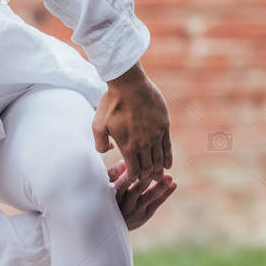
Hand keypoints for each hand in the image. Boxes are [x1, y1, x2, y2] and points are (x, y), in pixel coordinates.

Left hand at [93, 62, 171, 186]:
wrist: (129, 83)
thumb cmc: (111, 103)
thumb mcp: (97, 125)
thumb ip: (100, 143)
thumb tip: (109, 151)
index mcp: (128, 146)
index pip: (134, 171)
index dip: (133, 179)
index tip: (131, 181)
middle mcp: (144, 143)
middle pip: (148, 168)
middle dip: (146, 177)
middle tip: (145, 182)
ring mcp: (156, 135)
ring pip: (159, 159)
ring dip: (158, 170)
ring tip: (158, 177)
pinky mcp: (164, 125)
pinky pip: (167, 146)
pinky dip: (168, 158)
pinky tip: (168, 165)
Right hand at [107, 160, 175, 229]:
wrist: (110, 226)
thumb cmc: (107, 197)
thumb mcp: (106, 185)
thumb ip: (114, 173)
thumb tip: (124, 163)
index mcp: (113, 195)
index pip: (122, 183)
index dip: (131, 173)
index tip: (141, 162)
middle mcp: (125, 204)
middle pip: (138, 189)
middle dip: (148, 177)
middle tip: (158, 166)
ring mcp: (136, 211)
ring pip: (149, 196)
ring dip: (160, 186)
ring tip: (169, 177)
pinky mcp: (144, 216)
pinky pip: (157, 203)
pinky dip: (165, 194)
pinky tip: (173, 184)